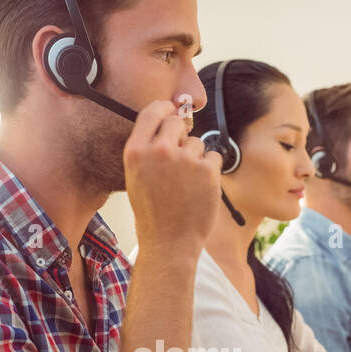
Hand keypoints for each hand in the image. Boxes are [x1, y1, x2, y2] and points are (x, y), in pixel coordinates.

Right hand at [124, 100, 221, 256]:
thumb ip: (148, 149)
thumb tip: (170, 122)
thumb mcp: (136, 177)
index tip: (171, 111)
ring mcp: (185, 159)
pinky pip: (214, 156)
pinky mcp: (207, 170)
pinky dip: (210, 171)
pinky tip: (199, 189)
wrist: (169, 243)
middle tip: (180, 161)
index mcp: (136, 151)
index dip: (164, 108)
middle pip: (177, 122)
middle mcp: (159, 150)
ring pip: (197, 143)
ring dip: (196, 158)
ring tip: (186, 185)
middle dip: (181, 136)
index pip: (152, 111)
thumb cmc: (152, 213)